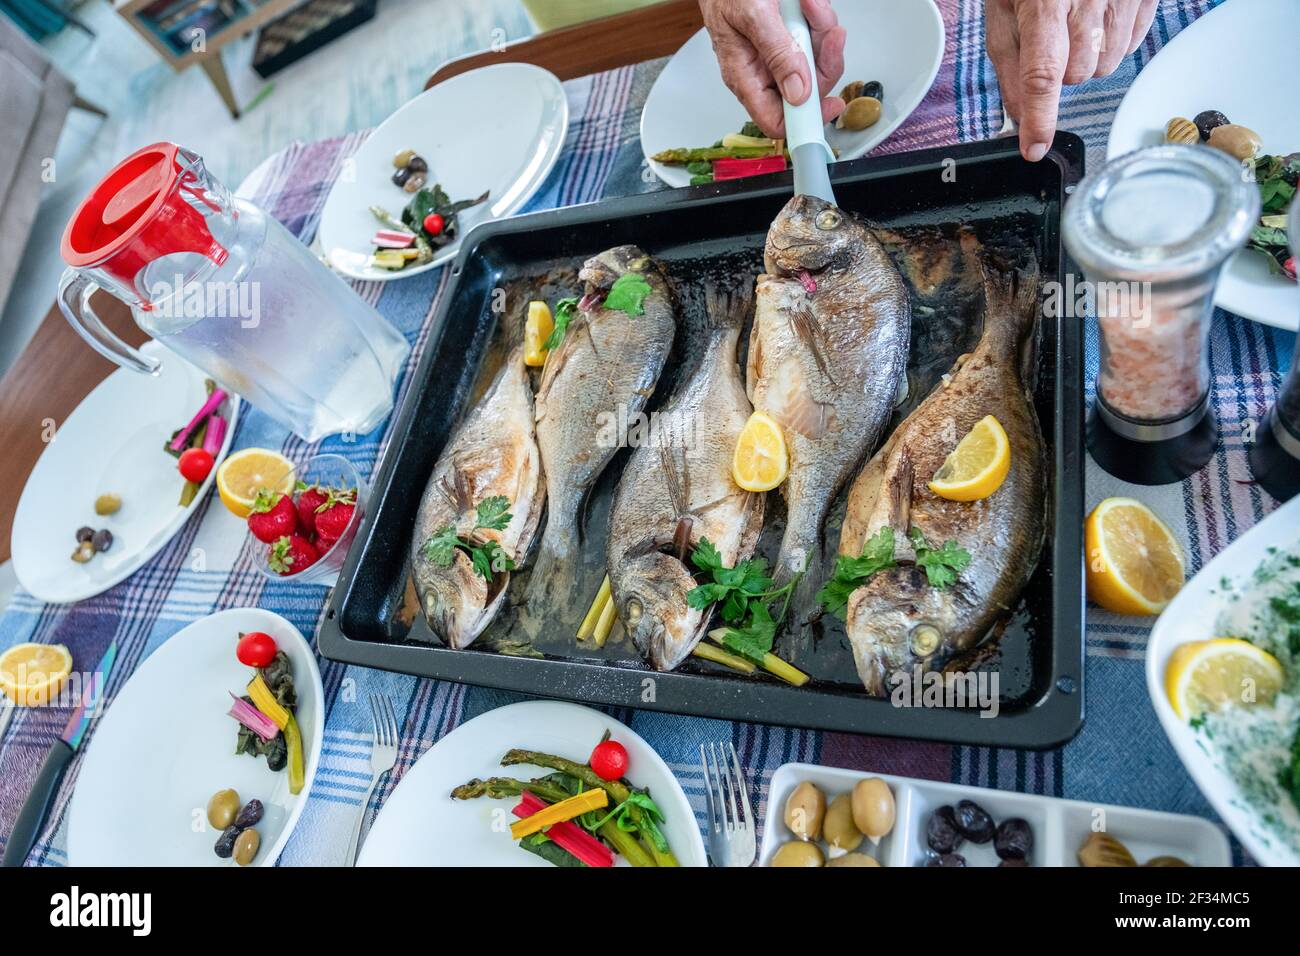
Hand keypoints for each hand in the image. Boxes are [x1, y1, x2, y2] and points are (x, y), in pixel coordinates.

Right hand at [700, 0, 846, 137]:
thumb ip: (777, 54)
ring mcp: (777, 55)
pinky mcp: (788, 38)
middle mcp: (762, 71)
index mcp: (745, 77)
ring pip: (816, 61)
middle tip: (829, 33)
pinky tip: (807, 3)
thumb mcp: (753, 17)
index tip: (831, 104)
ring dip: (822, 30)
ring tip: (811, 5)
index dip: (805, 118)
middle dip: (824, 59)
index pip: (775, 119)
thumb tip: (798, 92)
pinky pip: (814, 38)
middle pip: (807, 89)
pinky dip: (817, 18)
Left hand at [986, 0, 1156, 160]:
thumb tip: (1017, 114)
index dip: (1039, 118)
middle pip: (1076, 76)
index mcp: (1045, 2)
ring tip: (1075, 25)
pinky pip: (1131, 46)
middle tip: (1052, 40)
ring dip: (1087, 59)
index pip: (1042, 75)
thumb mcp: (1005, 8)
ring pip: (1105, 66)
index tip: (1034, 148)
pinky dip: (1112, 44)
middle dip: (1061, 71)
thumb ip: (1009, 63)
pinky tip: (1099, 19)